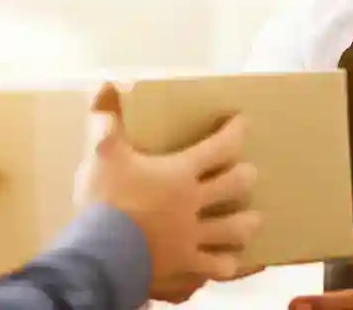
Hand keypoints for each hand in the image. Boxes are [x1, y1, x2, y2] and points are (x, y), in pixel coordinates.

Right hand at [75, 83, 261, 301]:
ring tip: (252, 218)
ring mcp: (193, 238)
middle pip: (236, 185)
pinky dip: (228, 264)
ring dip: (247, 222)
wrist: (101, 255)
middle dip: (245, 176)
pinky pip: (217, 267)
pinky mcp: (186, 266)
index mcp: (179, 173)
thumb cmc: (105, 201)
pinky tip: (232, 261)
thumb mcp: (103, 154)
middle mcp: (194, 203)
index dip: (235, 132)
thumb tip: (106, 84)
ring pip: (235, 229)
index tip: (242, 123)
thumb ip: (107, 120)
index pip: (220, 146)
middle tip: (247, 173)